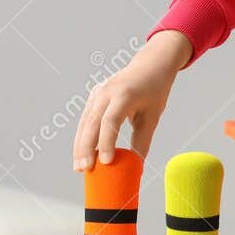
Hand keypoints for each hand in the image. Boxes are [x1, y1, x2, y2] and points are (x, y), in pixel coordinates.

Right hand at [73, 30, 190, 170]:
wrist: (150, 65)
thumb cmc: (154, 91)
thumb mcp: (153, 115)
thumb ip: (143, 140)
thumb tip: (136, 165)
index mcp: (125, 95)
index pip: (110, 121)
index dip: (106, 143)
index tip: (106, 162)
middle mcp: (107, 92)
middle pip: (92, 123)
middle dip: (86, 148)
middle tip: (85, 170)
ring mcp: (98, 93)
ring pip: (84, 122)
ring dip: (80, 145)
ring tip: (80, 167)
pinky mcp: (94, 96)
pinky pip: (85, 119)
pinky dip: (82, 136)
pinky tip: (82, 153)